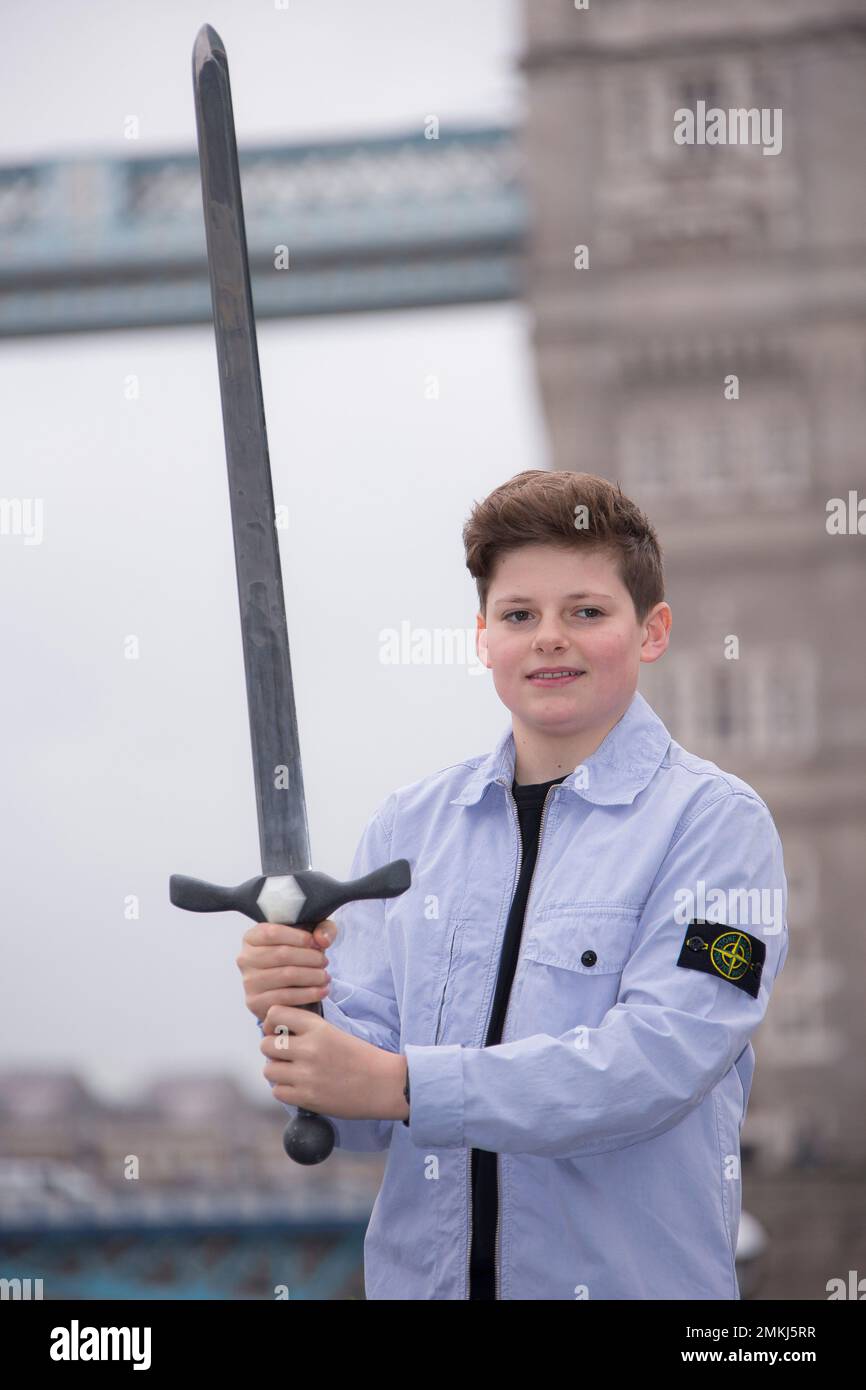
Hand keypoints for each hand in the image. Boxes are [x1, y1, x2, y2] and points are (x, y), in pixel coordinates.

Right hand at [236, 919, 336, 1022]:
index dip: (299, 937)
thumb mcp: (311, 936)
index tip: (317, 944)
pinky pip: (285, 997)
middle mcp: (245, 958)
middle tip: (324, 962)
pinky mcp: (255, 1002)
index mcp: (252, 937)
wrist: (288, 988)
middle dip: (310, 958)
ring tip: (325, 976)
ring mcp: (248, 982)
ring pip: (285, 975)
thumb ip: (322, 928)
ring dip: (312, 976)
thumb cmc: (297, 956)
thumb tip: (322, 940)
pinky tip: (322, 991)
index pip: (272, 932)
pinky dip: (308, 994)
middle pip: (281, 954)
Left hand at [261, 1005, 407, 1121]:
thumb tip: (275, 1033)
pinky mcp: (307, 1097)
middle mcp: (309, 1048)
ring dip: (278, 1071)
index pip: (275, 1013)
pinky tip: (299, 1087)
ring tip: (293, 1073)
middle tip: (286, 1056)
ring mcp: (306, 1074)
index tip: (278, 1032)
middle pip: (265, 1044)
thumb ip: (307, 1030)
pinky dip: (285, 1090)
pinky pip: (278, 1091)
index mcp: (317, 1027)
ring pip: (268, 1069)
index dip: (271, 1023)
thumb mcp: (334, 1032)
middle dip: (273, 1050)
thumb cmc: (360, 1057)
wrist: (384, 1084)